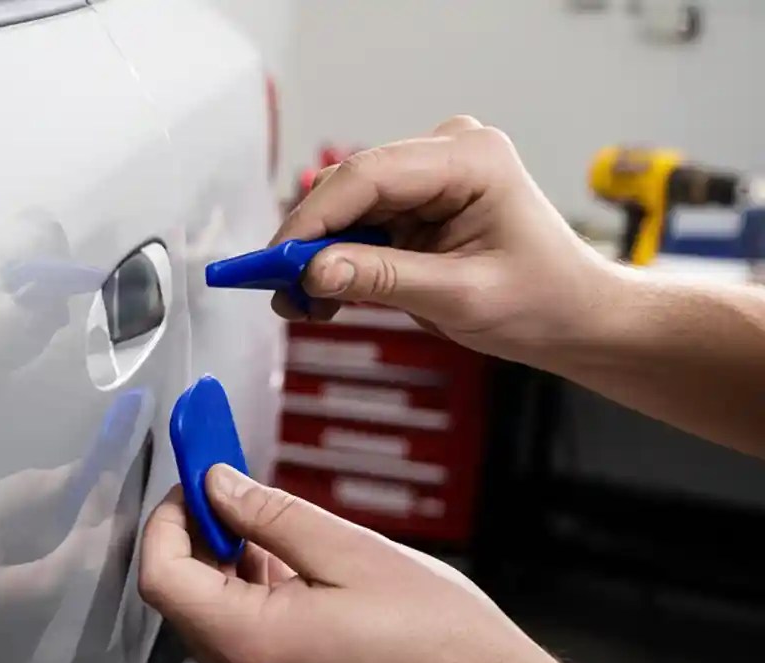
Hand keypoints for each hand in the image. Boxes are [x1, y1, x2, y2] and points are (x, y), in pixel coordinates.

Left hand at [139, 466, 617, 662]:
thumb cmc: (440, 640)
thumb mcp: (349, 551)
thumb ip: (269, 514)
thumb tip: (219, 484)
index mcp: (252, 645)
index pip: (161, 576)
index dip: (169, 519)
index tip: (192, 481)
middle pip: (182, 598)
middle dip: (197, 535)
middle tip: (227, 488)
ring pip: (210, 618)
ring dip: (224, 565)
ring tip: (266, 524)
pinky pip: (241, 642)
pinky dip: (248, 598)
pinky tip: (286, 566)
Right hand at [273, 115, 618, 370]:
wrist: (577, 317)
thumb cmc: (545, 300)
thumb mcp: (461, 297)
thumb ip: (384, 279)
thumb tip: (313, 272)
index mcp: (471, 158)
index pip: (369, 175)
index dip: (314, 217)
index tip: (276, 259)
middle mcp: (448, 153)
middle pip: (352, 187)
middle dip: (310, 240)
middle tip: (277, 288)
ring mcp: (432, 175)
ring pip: (349, 207)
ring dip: (320, 255)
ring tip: (298, 303)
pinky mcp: (419, 202)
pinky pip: (362, 223)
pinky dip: (339, 259)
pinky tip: (322, 294)